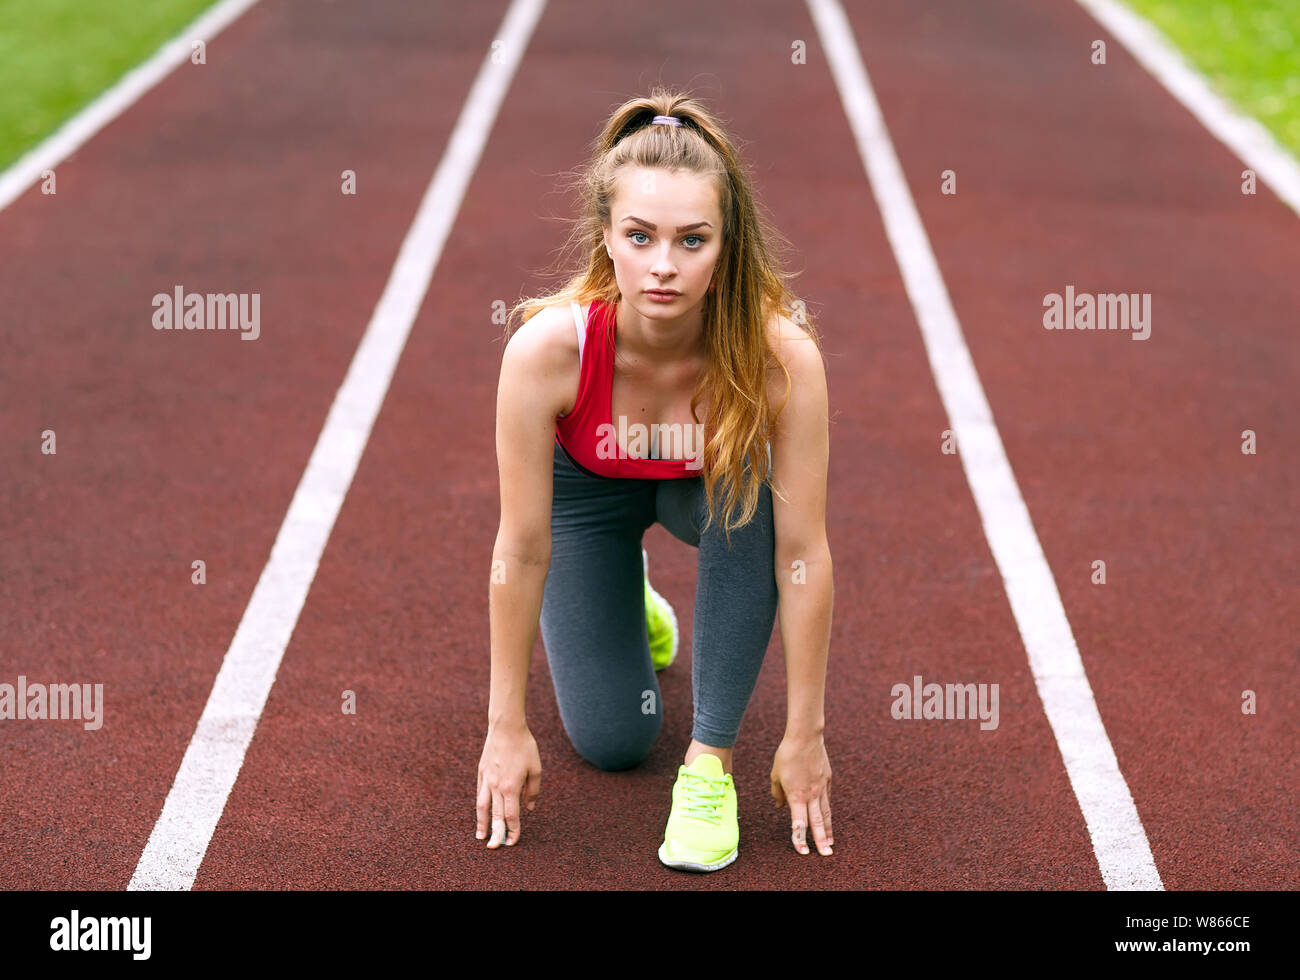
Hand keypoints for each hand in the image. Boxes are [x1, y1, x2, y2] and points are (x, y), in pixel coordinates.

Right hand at [475, 722, 541, 847]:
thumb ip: (532, 790)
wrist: (506, 727)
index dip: (512, 831)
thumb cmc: (524, 747)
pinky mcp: (481, 773)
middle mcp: (496, 786)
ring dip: (482, 824)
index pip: (511, 816)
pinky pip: (480, 793)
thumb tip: (529, 808)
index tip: (512, 842)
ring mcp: (487, 780)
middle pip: (496, 816)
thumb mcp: (535, 768)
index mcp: (511, 787)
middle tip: (495, 848)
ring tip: (481, 837)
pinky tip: (481, 814)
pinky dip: (480, 806)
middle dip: (496, 834)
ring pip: (482, 807)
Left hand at [770, 731, 832, 855]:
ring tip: (831, 843)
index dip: (800, 839)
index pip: (799, 823)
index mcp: (796, 796)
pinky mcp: (828, 780)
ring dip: (829, 829)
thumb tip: (779, 805)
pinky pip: (827, 798)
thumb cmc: (786, 755)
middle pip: (818, 822)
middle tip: (826, 855)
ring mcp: (822, 787)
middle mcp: (811, 795)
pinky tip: (828, 817)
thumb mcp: (775, 775)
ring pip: (826, 813)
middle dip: (821, 840)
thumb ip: (777, 793)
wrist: (805, 737)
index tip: (803, 851)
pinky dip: (828, 809)